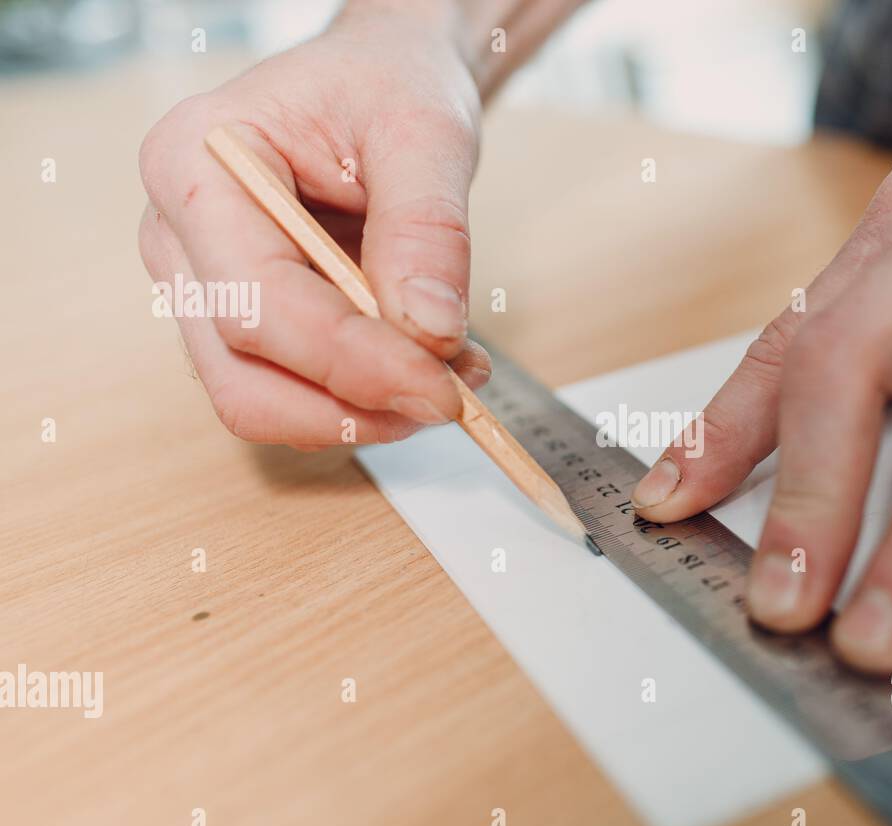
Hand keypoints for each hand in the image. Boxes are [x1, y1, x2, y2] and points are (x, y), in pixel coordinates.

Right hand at [137, 4, 489, 447]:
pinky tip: (428, 365)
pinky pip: (294, 396)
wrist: (378, 85)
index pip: (258, 300)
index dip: (352, 361)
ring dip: (365, 413)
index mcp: (192, 164)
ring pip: (262, 404)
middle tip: (453, 395)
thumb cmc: (385, 86)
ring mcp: (204, 290)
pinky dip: (366, 400)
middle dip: (356, 404)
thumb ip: (426, 228)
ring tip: (453, 372)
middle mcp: (178, 238)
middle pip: (242, 377)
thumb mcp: (425, 130)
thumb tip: (429, 332)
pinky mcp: (245, 326)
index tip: (441, 388)